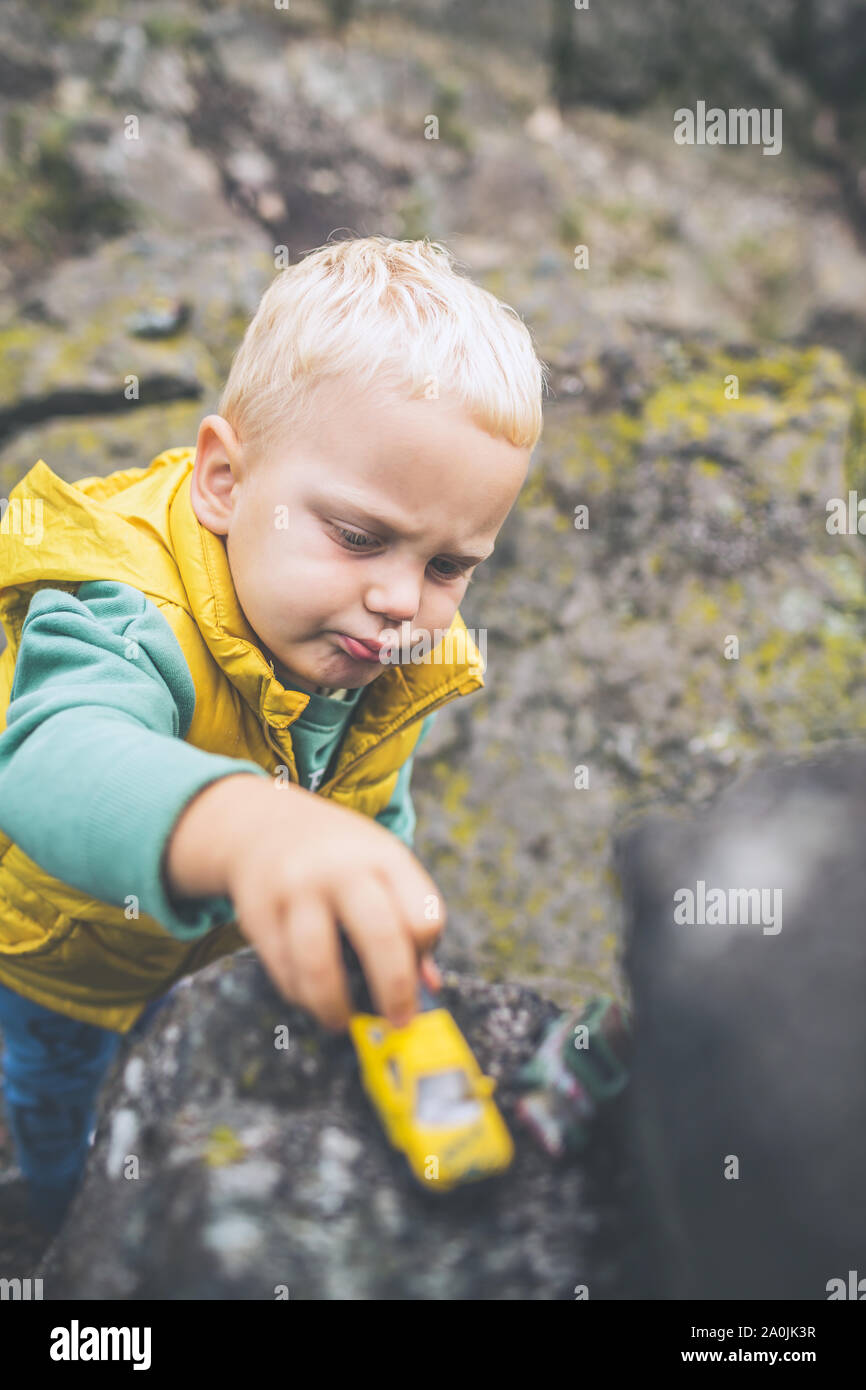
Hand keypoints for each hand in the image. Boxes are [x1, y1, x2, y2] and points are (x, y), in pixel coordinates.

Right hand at [224, 783, 445, 1031]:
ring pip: (319, 965)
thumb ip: (410, 919)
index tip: (417, 970)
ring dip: (335, 1006)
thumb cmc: (339, 856)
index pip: (423, 915)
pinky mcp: (257, 913)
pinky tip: (311, 996)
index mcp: (383, 857)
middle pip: (379, 936)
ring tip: (343, 1021)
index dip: (425, 951)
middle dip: (394, 990)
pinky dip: (301, 994)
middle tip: (398, 1022)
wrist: (263, 823)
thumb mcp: (382, 866)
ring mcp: (295, 890)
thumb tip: (430, 987)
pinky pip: (283, 970)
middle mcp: (340, 869)